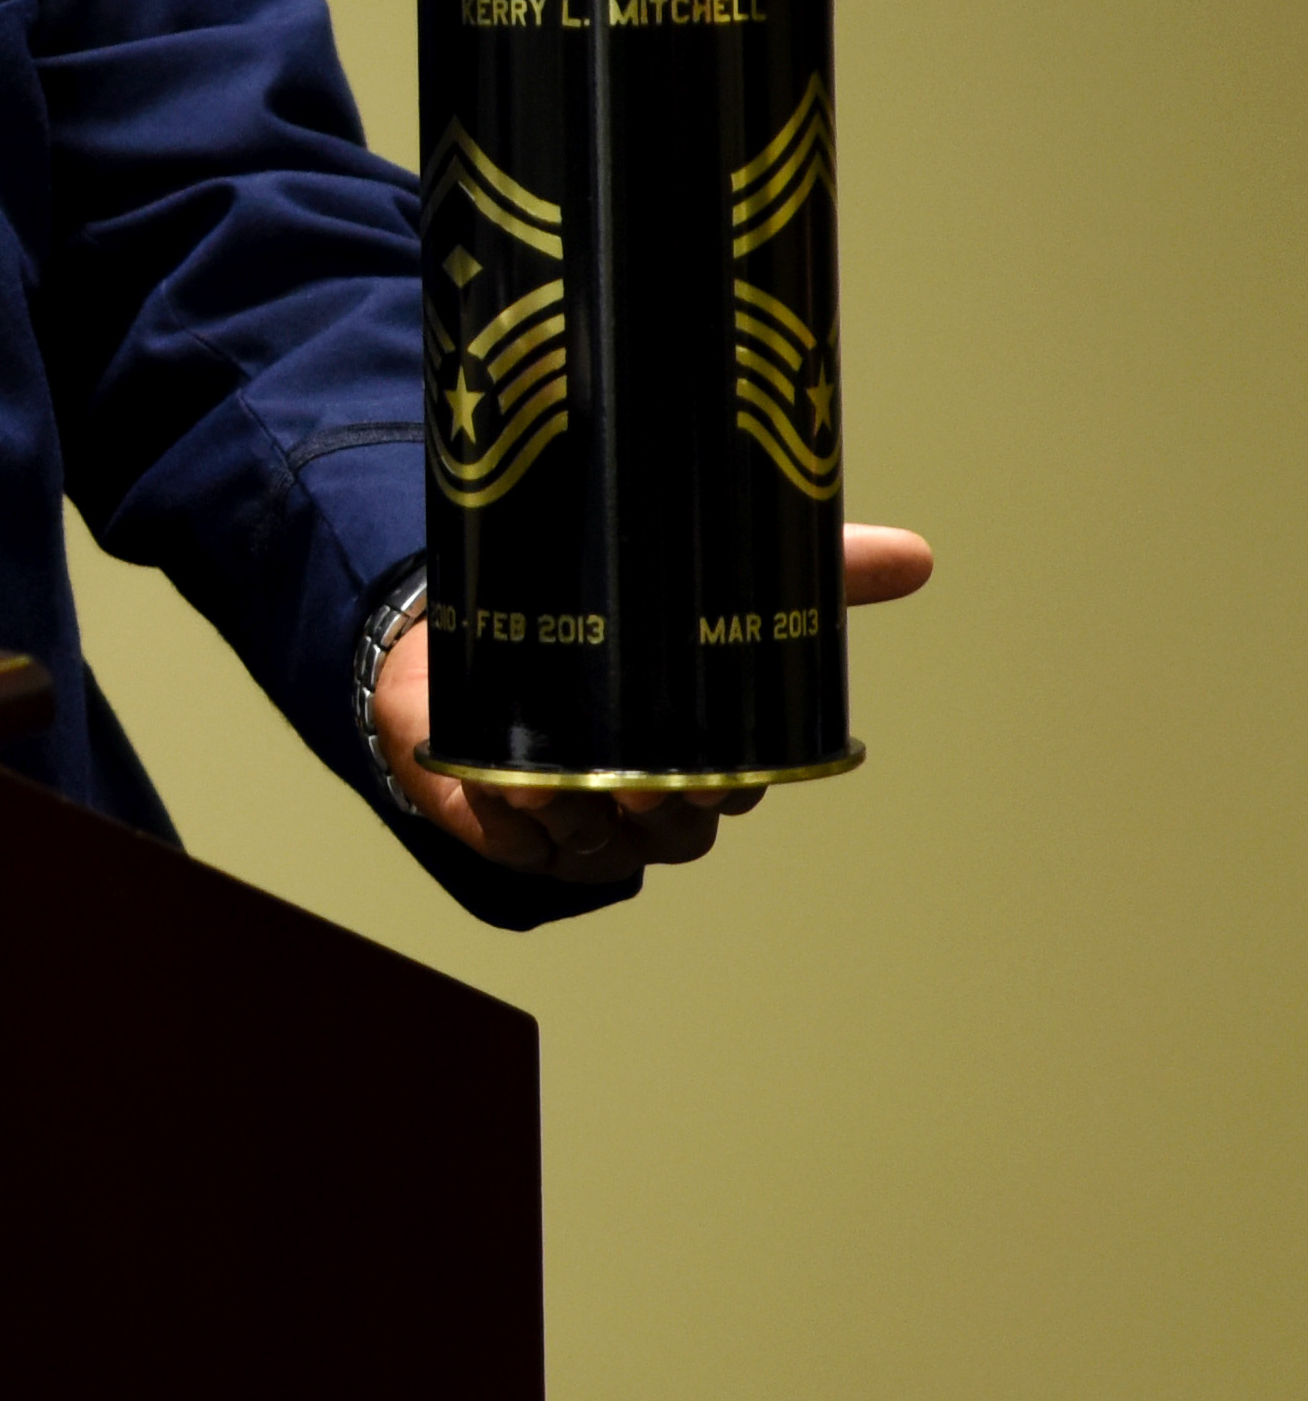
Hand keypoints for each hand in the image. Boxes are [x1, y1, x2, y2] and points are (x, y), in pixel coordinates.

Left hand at [374, 524, 931, 880]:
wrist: (482, 648)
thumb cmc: (615, 636)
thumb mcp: (708, 592)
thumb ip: (811, 574)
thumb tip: (918, 555)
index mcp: (709, 765)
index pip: (740, 784)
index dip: (734, 780)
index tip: (721, 763)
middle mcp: (652, 807)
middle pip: (674, 829)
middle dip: (658, 808)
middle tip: (640, 778)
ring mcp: (582, 825)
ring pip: (596, 843)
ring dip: (576, 816)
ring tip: (549, 780)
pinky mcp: (509, 832)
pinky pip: (513, 845)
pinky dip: (506, 825)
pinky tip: (498, 793)